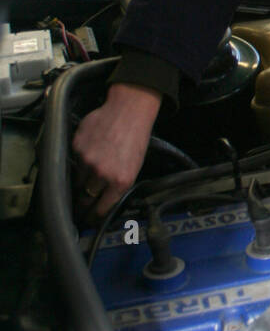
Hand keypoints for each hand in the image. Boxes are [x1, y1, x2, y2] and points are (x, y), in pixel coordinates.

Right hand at [72, 83, 161, 218]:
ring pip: (77, 181)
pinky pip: (73, 162)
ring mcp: (87, 160)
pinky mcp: (77, 147)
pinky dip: (79, 161)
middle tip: (80, 208)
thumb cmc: (135, 138)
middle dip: (82, 205)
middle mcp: (102, 173)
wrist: (128, 111)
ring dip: (80, 182)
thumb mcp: (135, 167)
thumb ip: (118, 186)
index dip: (93, 217)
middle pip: (85, 199)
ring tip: (87, 177)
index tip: (89, 220)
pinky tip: (88, 154)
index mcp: (120, 181)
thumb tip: (103, 202)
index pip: (100, 209)